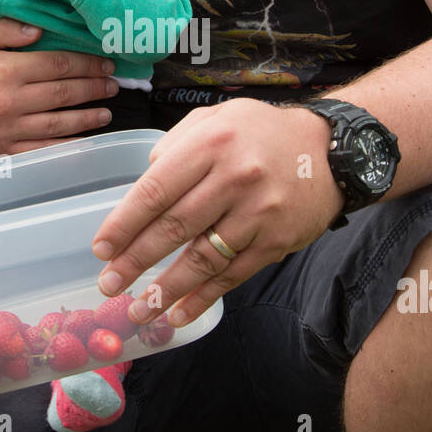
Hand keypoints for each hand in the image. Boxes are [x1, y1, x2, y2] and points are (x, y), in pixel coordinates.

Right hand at [0, 17, 119, 164]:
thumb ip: (6, 27)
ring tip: (106, 112)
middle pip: (64, 93)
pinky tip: (86, 141)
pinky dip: (68, 147)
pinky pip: (44, 151)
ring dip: (88, 117)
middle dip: (94, 88)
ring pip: (60, 123)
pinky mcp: (4, 152)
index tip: (106, 63)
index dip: (88, 63)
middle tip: (113, 85)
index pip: (59, 64)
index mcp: (6, 69)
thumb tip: (40, 28)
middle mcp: (10, 100)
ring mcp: (8, 129)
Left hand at [90, 98, 345, 327]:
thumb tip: (143, 189)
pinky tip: (179, 313)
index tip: (101, 248)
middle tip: (108, 285)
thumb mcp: (216, 118)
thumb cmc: (261, 133)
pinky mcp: (277, 241)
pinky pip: (233, 275)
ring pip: (203, 258)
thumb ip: (175, 146)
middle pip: (174, 227)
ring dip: (166, 289)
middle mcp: (234, 177)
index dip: (124, 224)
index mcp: (211, 143)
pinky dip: (204, 298)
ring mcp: (258, 212)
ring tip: (139, 310)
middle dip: (135, 261)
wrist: (329, 150)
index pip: (155, 190)